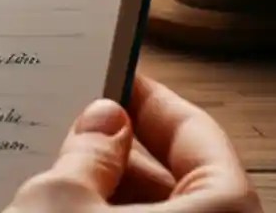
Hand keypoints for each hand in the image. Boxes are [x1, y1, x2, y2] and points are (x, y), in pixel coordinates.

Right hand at [5, 74, 261, 211]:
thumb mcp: (59, 202)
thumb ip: (87, 152)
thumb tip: (103, 120)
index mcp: (224, 212)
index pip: (197, 134)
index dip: (149, 99)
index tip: (116, 76)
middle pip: (177, 181)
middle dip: (119, 153)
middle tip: (70, 126)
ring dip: (106, 195)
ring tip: (51, 175)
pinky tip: (54, 211)